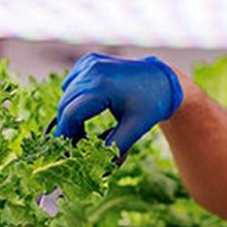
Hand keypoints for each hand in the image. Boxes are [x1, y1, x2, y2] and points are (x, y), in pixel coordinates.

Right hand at [49, 53, 183, 154]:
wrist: (163, 80)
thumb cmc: (152, 104)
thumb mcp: (135, 128)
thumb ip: (113, 147)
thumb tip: (95, 166)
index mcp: (102, 85)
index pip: (71, 113)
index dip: (65, 134)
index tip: (63, 150)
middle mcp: (93, 70)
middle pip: (65, 104)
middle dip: (67, 126)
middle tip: (74, 144)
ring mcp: (90, 62)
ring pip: (66, 93)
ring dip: (70, 111)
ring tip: (84, 129)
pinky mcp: (89, 60)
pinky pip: (72, 82)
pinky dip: (75, 96)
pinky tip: (89, 107)